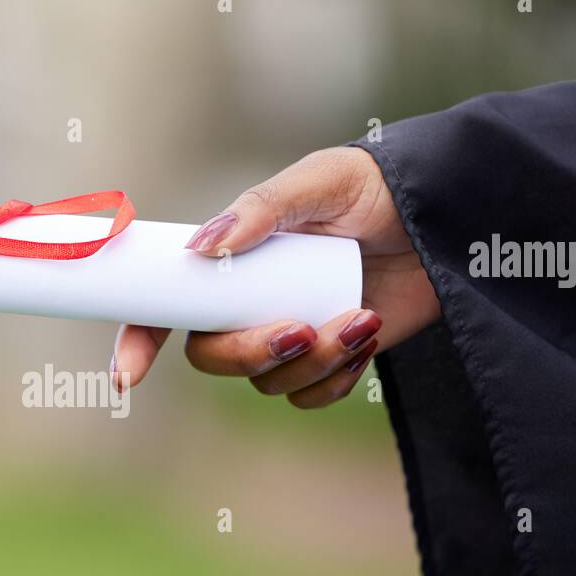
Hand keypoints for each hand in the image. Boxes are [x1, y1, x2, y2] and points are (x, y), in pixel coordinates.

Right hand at [111, 147, 439, 406]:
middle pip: (211, 355)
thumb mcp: (320, 180)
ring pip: (265, 380)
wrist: (446, 220)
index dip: (136, 344)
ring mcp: (285, 333)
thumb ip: (263, 208)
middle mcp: (247, 301)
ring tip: (362, 319)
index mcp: (229, 259)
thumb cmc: (375, 187)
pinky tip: (368, 337)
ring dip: (313, 361)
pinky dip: (336, 378)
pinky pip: (307, 395)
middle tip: (300, 330)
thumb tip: (201, 248)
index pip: (165, 307)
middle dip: (249, 353)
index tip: (129, 378)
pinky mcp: (326, 360)